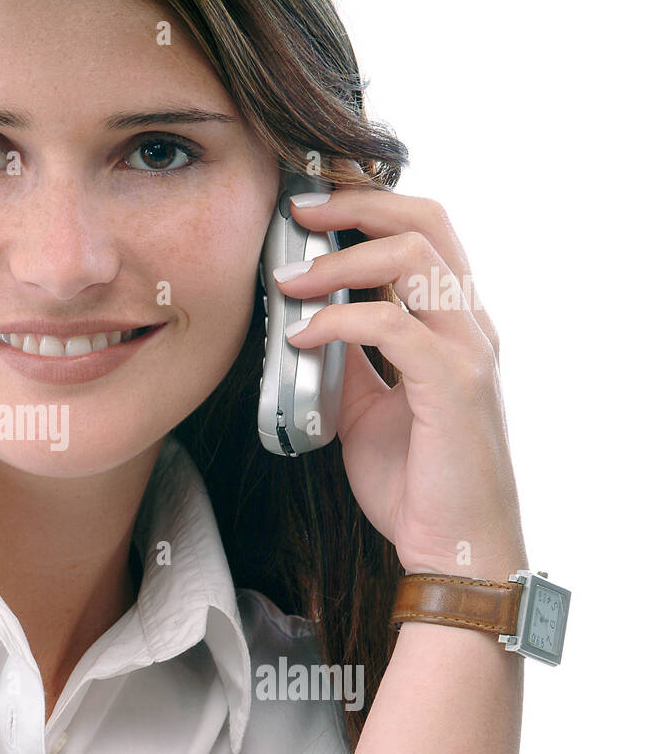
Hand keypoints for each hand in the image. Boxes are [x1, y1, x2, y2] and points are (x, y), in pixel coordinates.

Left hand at [275, 184, 526, 582]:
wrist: (453, 548)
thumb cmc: (414, 481)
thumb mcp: (366, 406)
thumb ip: (350, 359)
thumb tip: (309, 321)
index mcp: (452, 323)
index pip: (421, 231)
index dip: (366, 205)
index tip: (306, 209)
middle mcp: (469, 325)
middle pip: (426, 222)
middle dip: (354, 205)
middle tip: (295, 213)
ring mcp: (468, 351)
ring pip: (413, 259)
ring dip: (338, 260)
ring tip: (286, 280)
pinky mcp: (454, 385)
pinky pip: (392, 327)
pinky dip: (338, 322)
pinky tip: (301, 337)